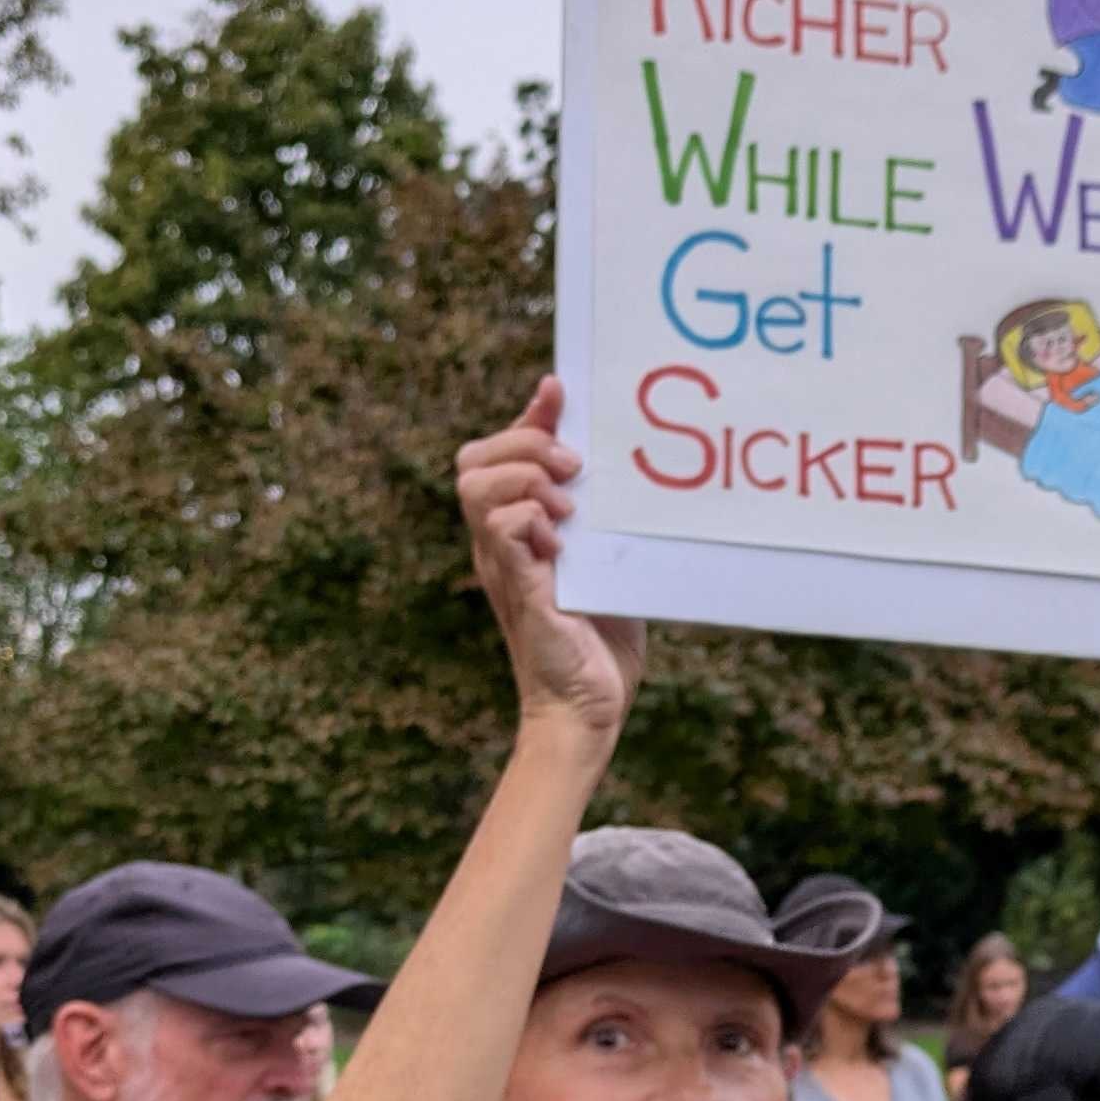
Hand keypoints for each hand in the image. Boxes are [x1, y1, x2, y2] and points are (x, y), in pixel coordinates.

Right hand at [456, 380, 641, 742]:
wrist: (591, 709)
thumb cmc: (603, 643)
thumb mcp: (609, 563)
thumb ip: (604, 520)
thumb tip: (626, 472)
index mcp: (518, 532)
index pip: (500, 453)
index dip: (527, 416)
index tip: (560, 391)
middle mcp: (500, 545)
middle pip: (473, 459)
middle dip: (524, 441)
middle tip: (575, 465)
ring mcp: (503, 565)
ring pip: (475, 484)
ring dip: (526, 477)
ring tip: (568, 506)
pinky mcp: (518, 590)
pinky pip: (501, 527)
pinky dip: (531, 520)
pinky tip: (562, 542)